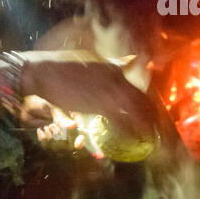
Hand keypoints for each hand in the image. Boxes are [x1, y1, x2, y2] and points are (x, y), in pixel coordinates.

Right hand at [19, 57, 159, 145]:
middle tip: (157, 130)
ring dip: (144, 127)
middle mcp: (116, 80)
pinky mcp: (99, 106)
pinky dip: (128, 131)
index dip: (147, 104)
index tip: (152, 115)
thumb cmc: (62, 65)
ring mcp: (109, 93)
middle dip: (151, 117)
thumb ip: (114, 64)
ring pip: (135, 113)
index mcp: (114, 69)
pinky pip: (120, 122)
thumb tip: (135, 59)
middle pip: (142, 101)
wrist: (43, 71)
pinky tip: (132, 139)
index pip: (138, 89)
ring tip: (150, 138)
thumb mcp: (93, 60)